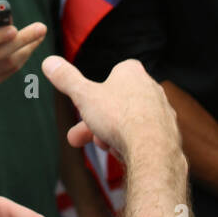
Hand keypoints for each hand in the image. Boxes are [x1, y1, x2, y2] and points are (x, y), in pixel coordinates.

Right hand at [41, 56, 178, 163]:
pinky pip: (141, 138)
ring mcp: (162, 111)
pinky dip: (129, 145)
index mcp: (132, 72)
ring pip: (127, 123)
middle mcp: (151, 87)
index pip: (108, 78)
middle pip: (115, 106)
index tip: (82, 110)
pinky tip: (123, 154)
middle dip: (95, 124)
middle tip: (77, 138)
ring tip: (107, 148)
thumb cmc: (119, 117)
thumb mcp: (84, 96)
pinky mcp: (168, 132)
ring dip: (111, 136)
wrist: (152, 149)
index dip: (91, 97)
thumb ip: (67, 79)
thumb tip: (48, 62)